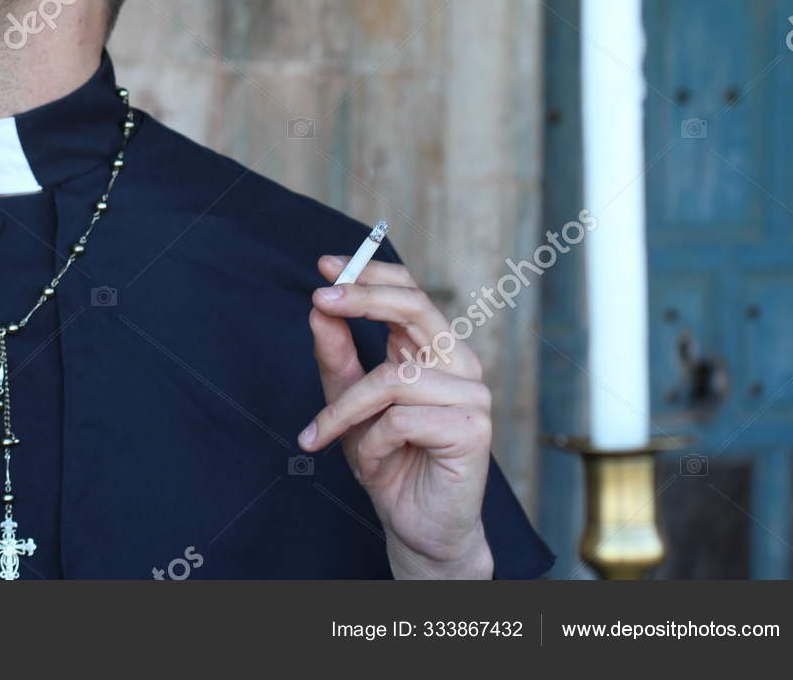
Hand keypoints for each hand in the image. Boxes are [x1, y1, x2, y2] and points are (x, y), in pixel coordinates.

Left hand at [296, 254, 494, 578]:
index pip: (408, 292)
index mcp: (431, 350)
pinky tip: (373, 466)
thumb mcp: (348, 403)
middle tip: (318, 298)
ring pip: (393, 377)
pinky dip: (372, 443)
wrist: (416, 526)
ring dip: (346, 410)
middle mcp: (458, 363)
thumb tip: (320, 309)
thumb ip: (337, 357)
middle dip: (363, 296)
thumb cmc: (388, 460)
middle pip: (416, 306)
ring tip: (325, 436)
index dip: (369, 272)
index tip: (324, 265)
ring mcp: (472, 394)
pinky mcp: (473, 429)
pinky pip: (401, 419)